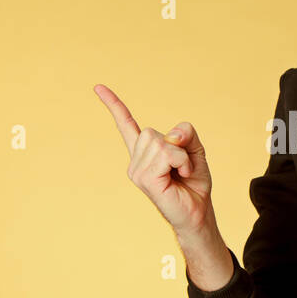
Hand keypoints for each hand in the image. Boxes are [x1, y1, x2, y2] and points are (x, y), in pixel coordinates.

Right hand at [94, 84, 213, 239]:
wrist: (198, 210)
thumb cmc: (194, 182)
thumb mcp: (195, 149)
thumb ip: (186, 133)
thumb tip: (172, 135)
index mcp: (144, 152)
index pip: (126, 125)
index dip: (113, 105)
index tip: (98, 87)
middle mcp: (136, 161)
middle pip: (152, 132)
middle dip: (176, 145)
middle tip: (182, 166)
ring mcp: (137, 171)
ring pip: (161, 143)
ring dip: (181, 155)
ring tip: (182, 172)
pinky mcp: (145, 179)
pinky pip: (168, 154)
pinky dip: (182, 162)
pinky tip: (182, 176)